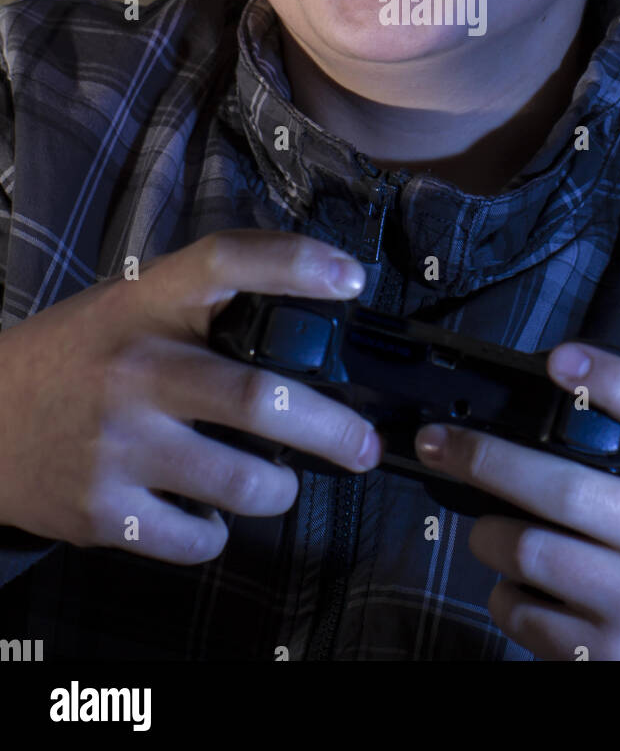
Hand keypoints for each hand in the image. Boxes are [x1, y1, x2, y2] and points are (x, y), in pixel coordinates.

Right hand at [0, 230, 380, 562]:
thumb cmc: (77, 358)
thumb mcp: (128, 306)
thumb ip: (201, 307)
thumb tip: (310, 316)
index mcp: (143, 304)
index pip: (226, 262)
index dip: (296, 264)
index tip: (350, 278)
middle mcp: (134, 369)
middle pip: (259, 398)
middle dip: (333, 429)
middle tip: (364, 444)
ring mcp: (118, 444)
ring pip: (242, 481)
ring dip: (280, 489)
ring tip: (282, 482)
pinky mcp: (103, 510)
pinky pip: (197, 537)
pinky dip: (217, 533)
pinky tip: (209, 513)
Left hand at [414, 342, 619, 660]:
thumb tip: (556, 378)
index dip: (612, 379)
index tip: (560, 358)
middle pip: (563, 488)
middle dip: (483, 459)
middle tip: (441, 443)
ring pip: (527, 553)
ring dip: (487, 533)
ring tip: (491, 527)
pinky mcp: (609, 657)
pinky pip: (522, 612)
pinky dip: (506, 593)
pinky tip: (526, 585)